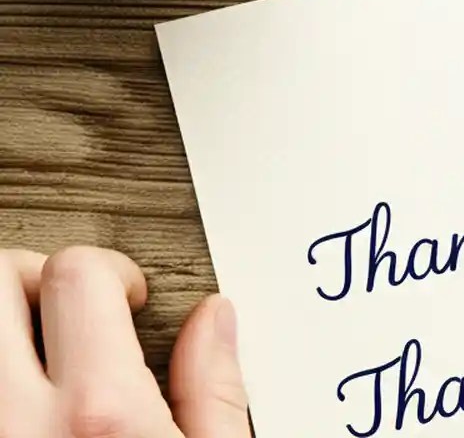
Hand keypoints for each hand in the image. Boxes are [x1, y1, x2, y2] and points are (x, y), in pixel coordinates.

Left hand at [0, 246, 249, 436]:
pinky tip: (25, 387)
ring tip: (43, 339)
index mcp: (102, 411)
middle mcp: (22, 421)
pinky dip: (1, 369)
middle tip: (72, 301)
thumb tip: (214, 322)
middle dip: (38, 274)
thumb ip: (213, 392)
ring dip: (9, 316)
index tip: (126, 293)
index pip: (76, 275)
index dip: (110, 269)